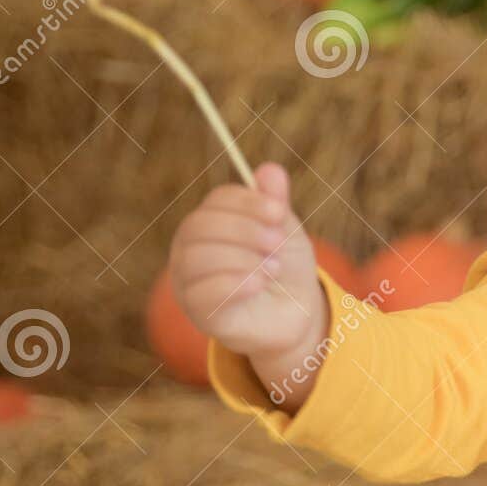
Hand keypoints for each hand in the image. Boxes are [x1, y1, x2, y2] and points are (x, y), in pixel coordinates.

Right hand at [168, 162, 326, 363]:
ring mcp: (190, 281)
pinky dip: (234, 283)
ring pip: (199, 257)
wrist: (296, 315)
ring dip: (244, 258)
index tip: (279, 212)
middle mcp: (191, 249)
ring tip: (273, 269)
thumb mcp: (285, 231)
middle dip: (245, 230)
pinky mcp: (199, 313)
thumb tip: (270, 170)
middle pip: (201, 225)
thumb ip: (275, 203)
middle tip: (278, 244)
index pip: (217, 200)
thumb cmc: (284, 268)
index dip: (247, 202)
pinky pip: (202, 292)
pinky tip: (259, 284)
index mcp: (212, 223)